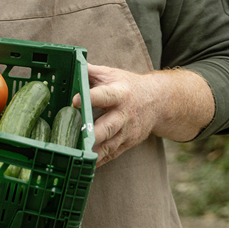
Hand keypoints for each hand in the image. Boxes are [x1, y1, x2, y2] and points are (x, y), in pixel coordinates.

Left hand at [72, 64, 213, 165]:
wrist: (158, 102)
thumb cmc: (128, 86)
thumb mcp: (111, 74)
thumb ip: (90, 71)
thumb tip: (70, 63)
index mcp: (119, 94)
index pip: (105, 95)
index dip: (90, 98)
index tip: (75, 100)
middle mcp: (124, 114)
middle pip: (109, 126)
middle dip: (94, 133)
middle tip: (77, 137)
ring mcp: (127, 131)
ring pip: (110, 144)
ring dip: (94, 151)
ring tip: (77, 155)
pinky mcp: (127, 143)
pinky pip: (112, 154)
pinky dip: (100, 160)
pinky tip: (86, 164)